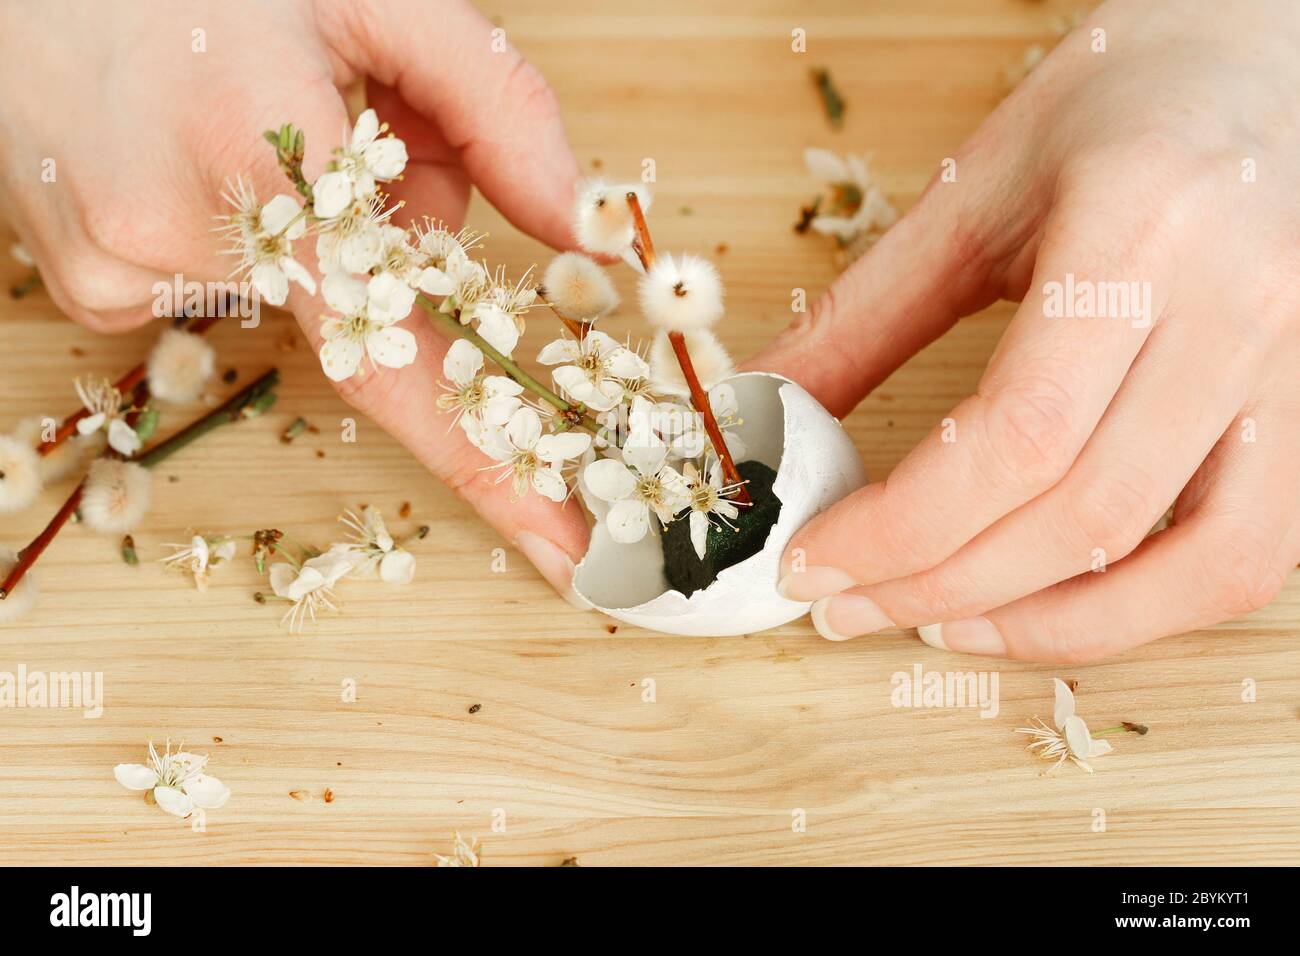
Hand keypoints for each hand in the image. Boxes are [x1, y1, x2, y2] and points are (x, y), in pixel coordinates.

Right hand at [0, 0, 589, 602]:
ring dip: (332, 238)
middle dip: (410, 257)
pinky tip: (213, 163)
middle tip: (366, 133)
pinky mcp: (93, 284)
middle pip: (371, 318)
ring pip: (305, 301)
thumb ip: (498, 107)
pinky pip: (231, 295)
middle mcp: (179, 232)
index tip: (572, 554)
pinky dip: (261, 245)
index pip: (403, 361)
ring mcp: (123, 268)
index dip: (492, 465)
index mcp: (263, 151)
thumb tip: (580, 236)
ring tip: (268, 121)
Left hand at [756, 0, 1299, 660]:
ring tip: (938, 622)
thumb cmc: (1113, 111)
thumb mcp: (968, 197)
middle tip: (847, 604)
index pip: (1015, 437)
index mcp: (1139, 233)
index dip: (899, 530)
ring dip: (1049, 624)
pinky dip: (1144, 609)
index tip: (814, 563)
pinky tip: (1045, 604)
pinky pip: (1250, 554)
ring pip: (1193, 564)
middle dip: (940, 586)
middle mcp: (1240, 309)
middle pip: (1085, 514)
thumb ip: (862, 318)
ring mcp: (1299, 368)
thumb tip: (764, 413)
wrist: (1251, 67)